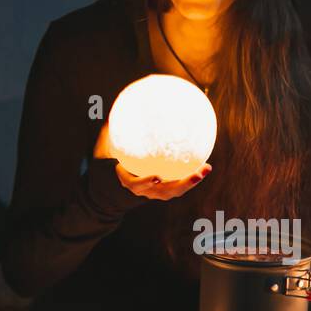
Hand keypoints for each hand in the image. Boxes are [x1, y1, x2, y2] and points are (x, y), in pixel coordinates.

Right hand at [95, 121, 209, 200]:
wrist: (113, 188)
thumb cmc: (108, 165)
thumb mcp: (103, 152)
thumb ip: (107, 137)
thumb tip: (110, 118)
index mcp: (129, 182)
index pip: (136, 185)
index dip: (145, 183)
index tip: (155, 176)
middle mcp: (145, 191)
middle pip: (165, 192)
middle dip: (183, 185)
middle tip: (198, 174)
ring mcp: (156, 192)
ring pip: (176, 190)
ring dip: (192, 181)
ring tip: (207, 168)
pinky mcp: (165, 189)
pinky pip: (179, 183)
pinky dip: (191, 175)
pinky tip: (204, 163)